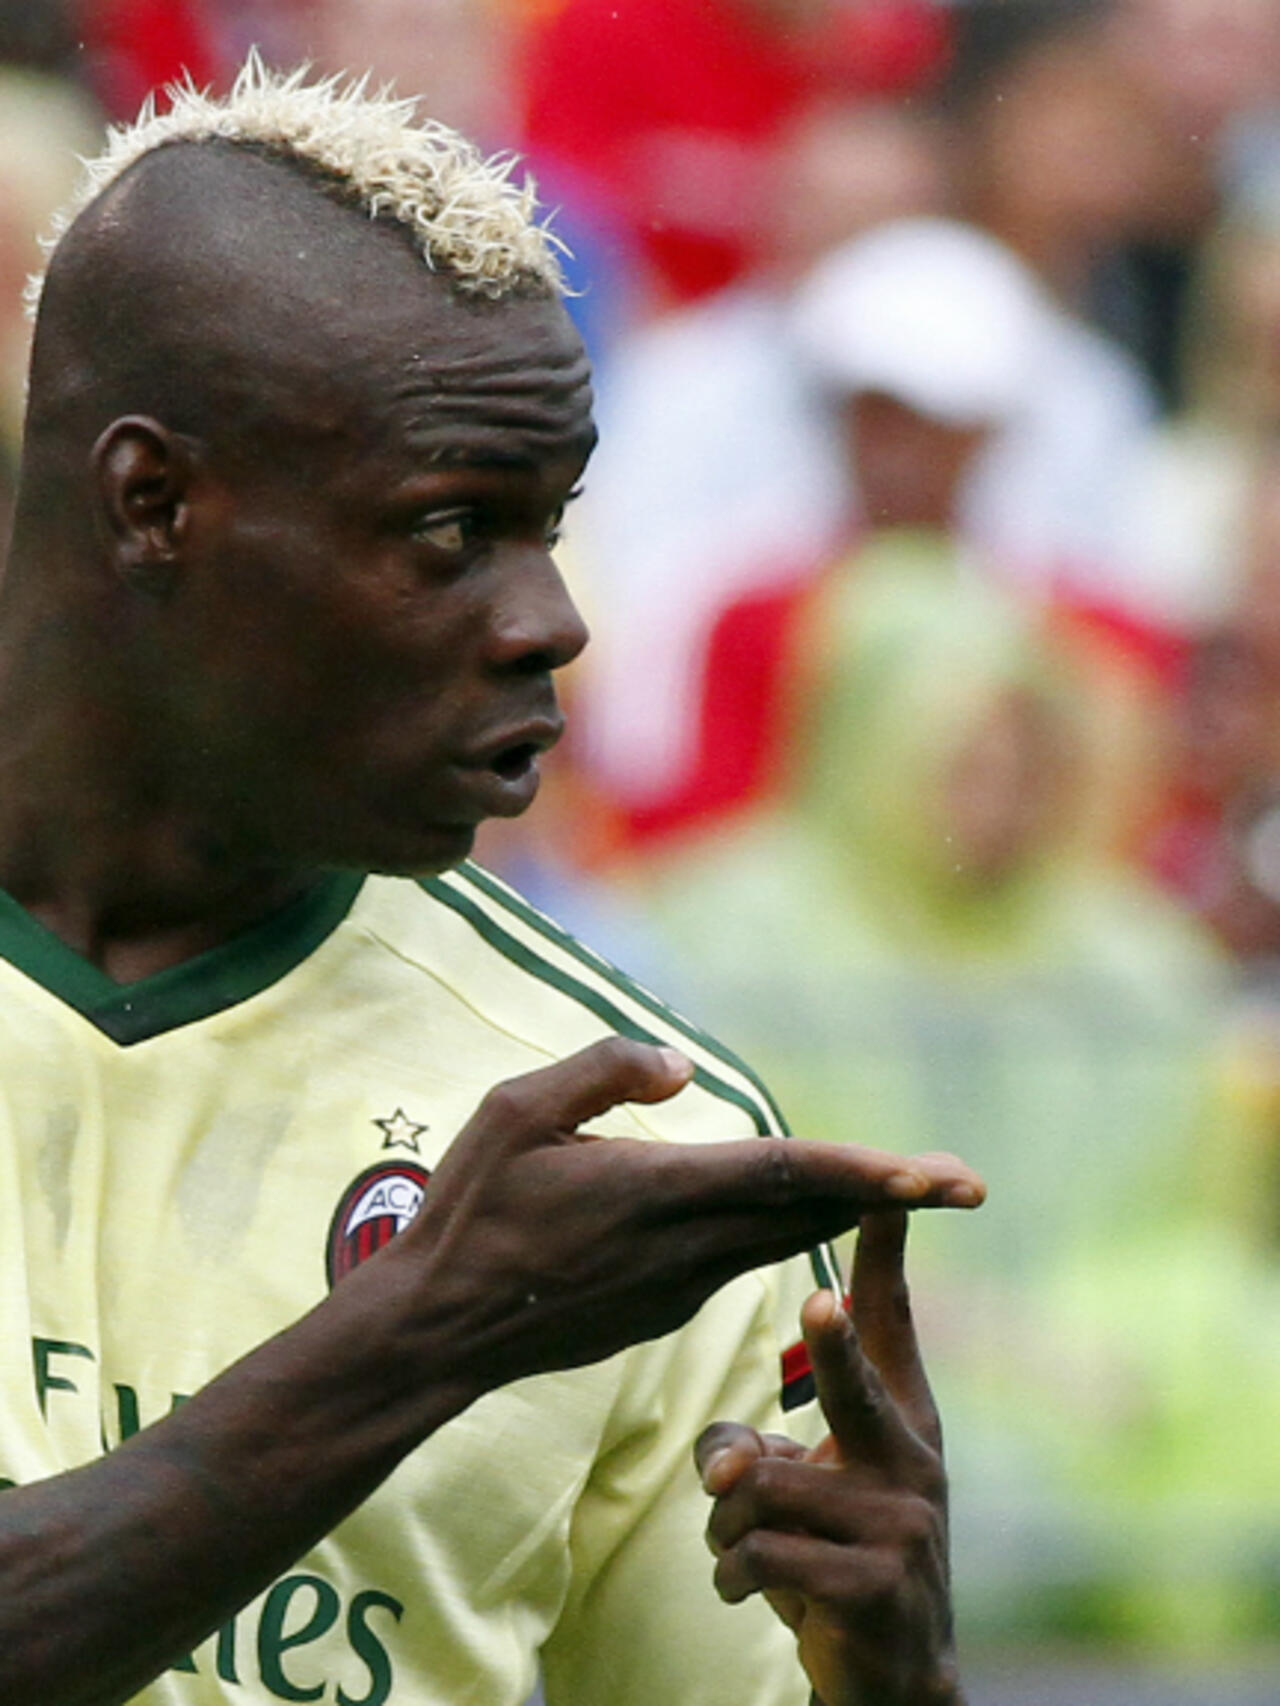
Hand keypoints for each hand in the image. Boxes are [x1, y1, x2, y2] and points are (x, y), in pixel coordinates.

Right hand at [380, 1038, 983, 1392]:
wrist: (437, 1333)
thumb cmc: (469, 1212)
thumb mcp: (515, 1113)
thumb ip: (602, 1072)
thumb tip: (683, 1064)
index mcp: (656, 1192)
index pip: (787, 1176)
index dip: (869, 1172)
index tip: (942, 1178)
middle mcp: (684, 1248)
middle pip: (809, 1214)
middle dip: (891, 1196)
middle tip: (966, 1182)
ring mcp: (677, 1288)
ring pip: (781, 1239)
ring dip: (844, 1211)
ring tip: (904, 1188)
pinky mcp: (662, 1309)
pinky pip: (740, 1259)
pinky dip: (785, 1230)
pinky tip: (799, 1211)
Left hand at [695, 1212, 966, 1705]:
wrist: (892, 1674)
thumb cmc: (833, 1551)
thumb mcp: (801, 1489)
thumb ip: (753, 1451)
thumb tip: (726, 1465)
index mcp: (901, 1416)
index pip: (891, 1320)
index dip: (886, 1253)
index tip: (888, 1189)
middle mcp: (911, 1457)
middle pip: (856, 1384)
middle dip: (833, 1342)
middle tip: (818, 1301)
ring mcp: (900, 1522)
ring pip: (758, 1488)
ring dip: (724, 1526)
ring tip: (745, 1549)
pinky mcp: (875, 1584)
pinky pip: (757, 1553)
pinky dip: (730, 1574)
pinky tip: (750, 1590)